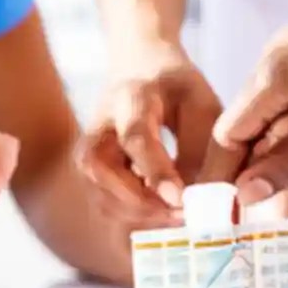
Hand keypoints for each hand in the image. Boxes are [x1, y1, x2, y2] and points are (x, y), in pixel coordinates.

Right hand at [77, 45, 220, 226]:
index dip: (157, 172)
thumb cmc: (174, 88)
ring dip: (142, 215)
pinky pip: (107, 206)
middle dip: (146, 204)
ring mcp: (86, 154)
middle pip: (107, 175)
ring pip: (104, 197)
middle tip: (186, 216)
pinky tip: (162, 211)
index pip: (137, 139)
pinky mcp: (88, 174)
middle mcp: (97, 129)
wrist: (137, 71)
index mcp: (130, 101)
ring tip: (178, 215)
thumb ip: (200, 149)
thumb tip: (201, 199)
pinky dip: (135, 216)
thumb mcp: (199, 105)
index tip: (180, 199)